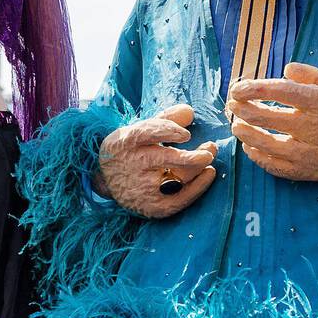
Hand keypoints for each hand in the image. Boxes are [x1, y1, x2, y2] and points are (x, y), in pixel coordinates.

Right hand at [97, 104, 217, 217]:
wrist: (106, 179)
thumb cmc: (130, 150)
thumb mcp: (139, 130)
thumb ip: (165, 119)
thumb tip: (190, 111)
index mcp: (125, 141)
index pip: (146, 133)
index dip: (167, 131)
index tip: (186, 134)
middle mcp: (132, 164)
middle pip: (163, 159)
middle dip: (190, 155)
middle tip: (211, 148)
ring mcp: (140, 187)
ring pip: (174, 177)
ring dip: (197, 168)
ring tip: (209, 158)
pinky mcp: (150, 205)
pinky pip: (177, 200)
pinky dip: (197, 188)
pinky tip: (209, 174)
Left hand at [226, 62, 317, 180]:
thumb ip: (311, 75)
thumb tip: (285, 69)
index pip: (280, 91)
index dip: (254, 88)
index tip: (238, 87)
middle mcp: (312, 127)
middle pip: (267, 117)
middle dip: (243, 109)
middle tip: (233, 104)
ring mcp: (309, 152)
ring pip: (267, 144)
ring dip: (245, 133)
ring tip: (236, 125)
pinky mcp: (308, 171)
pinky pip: (276, 166)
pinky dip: (259, 157)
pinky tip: (250, 148)